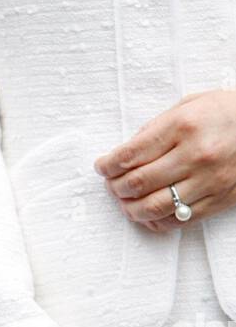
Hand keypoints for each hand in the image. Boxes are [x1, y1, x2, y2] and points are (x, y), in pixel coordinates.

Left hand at [94, 89, 235, 230]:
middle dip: (116, 188)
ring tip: (126, 203)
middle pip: (138, 183)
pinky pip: (178, 220)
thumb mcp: (190, 105)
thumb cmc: (226, 112)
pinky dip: (156, 221)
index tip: (102, 167)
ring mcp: (207, 181)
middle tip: (112, 185)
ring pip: (154, 207)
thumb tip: (127, 152)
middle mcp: (195, 155)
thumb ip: (157, 128)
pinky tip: (149, 213)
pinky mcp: (218, 201)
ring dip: (131, 209)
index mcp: (184, 126)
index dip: (108, 164)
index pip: (131, 154)